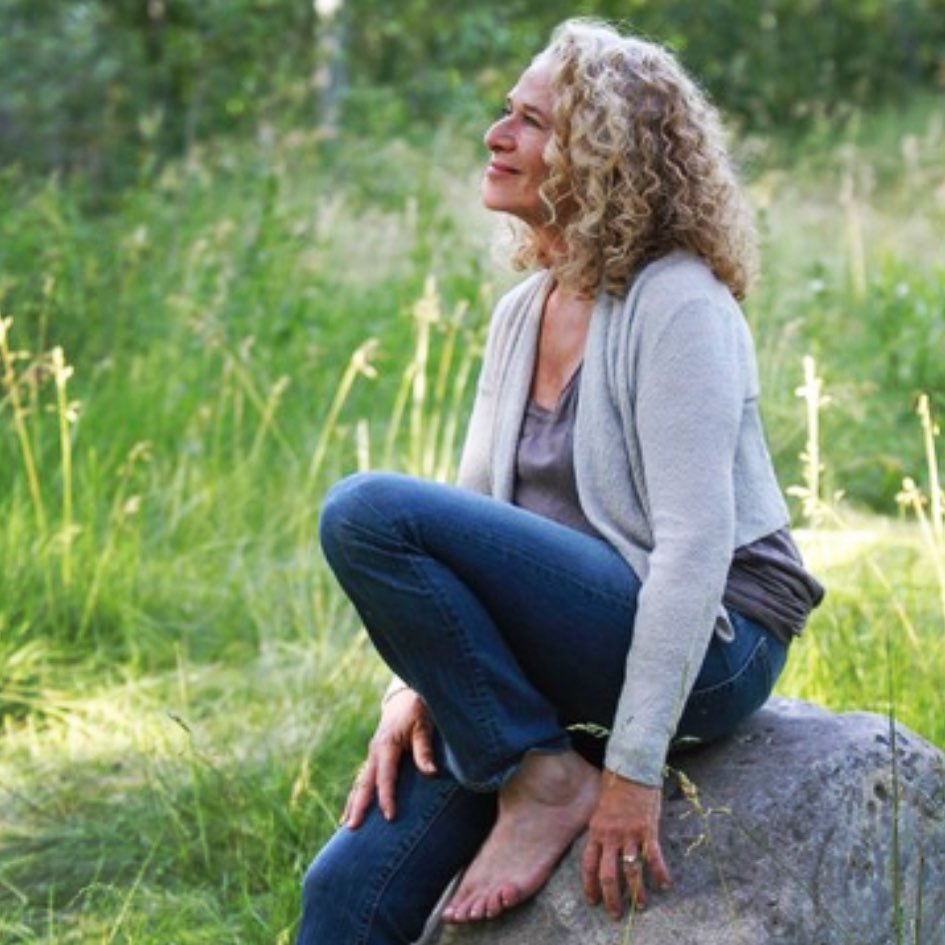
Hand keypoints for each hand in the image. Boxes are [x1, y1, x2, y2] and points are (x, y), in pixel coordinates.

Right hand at [342, 687, 436, 828]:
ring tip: (346, 826)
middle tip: (352, 827)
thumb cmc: (416, 711)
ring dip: (352, 803)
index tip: (389, 817)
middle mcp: (375, 752)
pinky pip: (363, 780)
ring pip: (360, 783)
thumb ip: (424, 749)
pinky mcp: (374, 759)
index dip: (387, 797)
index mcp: (386, 745)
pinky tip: (350, 811)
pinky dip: (356, 796)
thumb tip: (431, 773)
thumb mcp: (423, 726)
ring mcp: (372, 756)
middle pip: (364, 783)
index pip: (385, 776)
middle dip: (358, 806)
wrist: (405, 698)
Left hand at [580, 770, 670, 917]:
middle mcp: (610, 836)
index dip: (590, 886)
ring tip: (641, 905)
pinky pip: (653, 858)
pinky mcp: (648, 831)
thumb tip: (599, 848)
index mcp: (595, 831)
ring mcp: (629, 835)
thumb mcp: (599, 810)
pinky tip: (664, 884)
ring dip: (636, 892)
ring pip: (631, 871)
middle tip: (616, 913)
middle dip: (612, 898)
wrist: (631, 770)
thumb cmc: (615, 788)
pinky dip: (659, 873)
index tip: (593, 900)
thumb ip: (599, 830)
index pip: (588, 865)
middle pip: (608, 875)